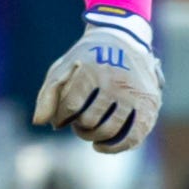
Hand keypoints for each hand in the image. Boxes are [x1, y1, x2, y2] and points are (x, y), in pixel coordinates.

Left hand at [31, 8, 162, 153]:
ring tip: (89, 129)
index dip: (61, 118)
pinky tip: (100, 146)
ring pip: (109, 130)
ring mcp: (135, 94)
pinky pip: (133, 136)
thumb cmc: (86, 61)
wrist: (123, 41)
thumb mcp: (62, 69)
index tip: (61, 118)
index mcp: (93, 71)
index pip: (71, 107)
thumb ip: (47, 95)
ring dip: (93, 135)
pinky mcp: (149, 104)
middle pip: (89, 121)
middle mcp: (116, 82)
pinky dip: (115, 147)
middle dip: (78, 127)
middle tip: (78, 122)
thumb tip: (39, 123)